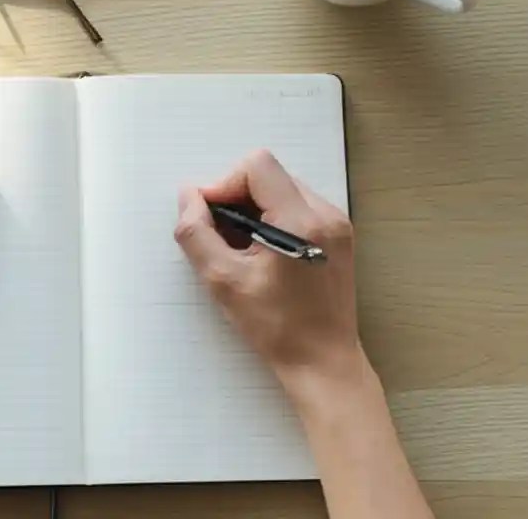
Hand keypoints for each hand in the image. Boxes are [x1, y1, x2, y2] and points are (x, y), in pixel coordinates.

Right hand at [174, 149, 358, 389]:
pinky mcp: (338, 237)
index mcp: (301, 222)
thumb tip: (189, 197)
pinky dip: (273, 220)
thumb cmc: (275, 328)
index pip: (257, 166)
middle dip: (237, 198)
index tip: (210, 218)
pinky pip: (298, 207)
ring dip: (254, 209)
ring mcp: (336, 224)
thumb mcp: (222, 281)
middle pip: (270, 175)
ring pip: (282, 189)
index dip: (224, 185)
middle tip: (222, 237)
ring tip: (242, 249)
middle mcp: (325, 214)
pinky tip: (263, 254)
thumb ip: (196, 233)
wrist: (323, 362)